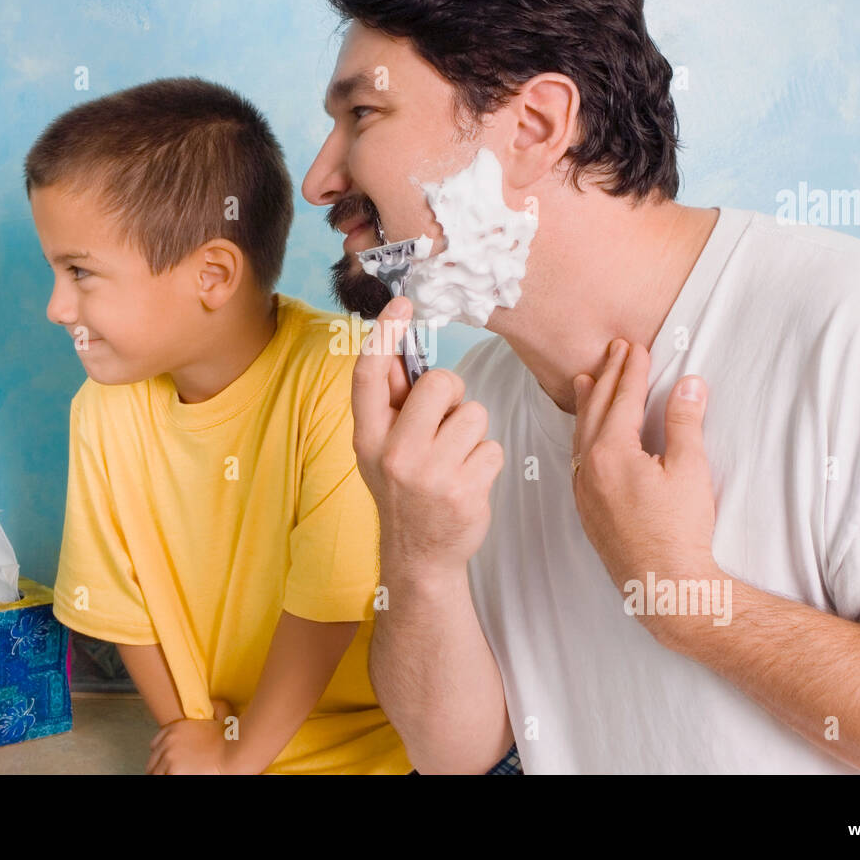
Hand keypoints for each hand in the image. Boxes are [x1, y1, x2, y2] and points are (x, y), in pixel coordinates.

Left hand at [147, 698, 239, 773]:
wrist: (234, 755)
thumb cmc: (231, 741)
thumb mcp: (224, 717)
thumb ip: (217, 707)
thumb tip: (214, 701)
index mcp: (175, 728)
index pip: (155, 744)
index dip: (161, 754)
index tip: (167, 760)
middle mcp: (168, 742)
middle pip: (153, 761)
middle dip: (161, 767)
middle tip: (172, 771)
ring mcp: (169, 758)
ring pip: (155, 772)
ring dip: (164, 773)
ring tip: (176, 773)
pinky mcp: (173, 772)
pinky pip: (163, 778)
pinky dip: (169, 777)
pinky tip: (180, 776)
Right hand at [351, 296, 504, 577]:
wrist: (420, 556)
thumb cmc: (404, 490)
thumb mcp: (381, 447)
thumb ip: (389, 403)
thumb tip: (397, 350)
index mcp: (368, 437)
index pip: (370, 375)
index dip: (386, 334)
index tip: (402, 304)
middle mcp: (394, 453)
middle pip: (441, 382)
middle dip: (451, 395)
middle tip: (442, 425)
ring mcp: (431, 474)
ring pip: (474, 413)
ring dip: (471, 432)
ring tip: (454, 460)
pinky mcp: (465, 490)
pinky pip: (492, 445)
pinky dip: (486, 460)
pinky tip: (468, 481)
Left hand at [571, 339, 719, 638]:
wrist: (666, 586)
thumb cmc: (681, 531)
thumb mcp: (690, 469)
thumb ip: (685, 422)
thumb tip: (688, 383)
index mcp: (612, 454)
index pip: (621, 399)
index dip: (631, 370)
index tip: (636, 347)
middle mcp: (589, 469)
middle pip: (595, 410)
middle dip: (606, 377)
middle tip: (614, 350)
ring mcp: (585, 490)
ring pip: (580, 435)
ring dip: (587, 404)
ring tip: (586, 380)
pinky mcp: (588, 509)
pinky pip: (578, 459)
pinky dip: (582, 435)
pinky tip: (587, 434)